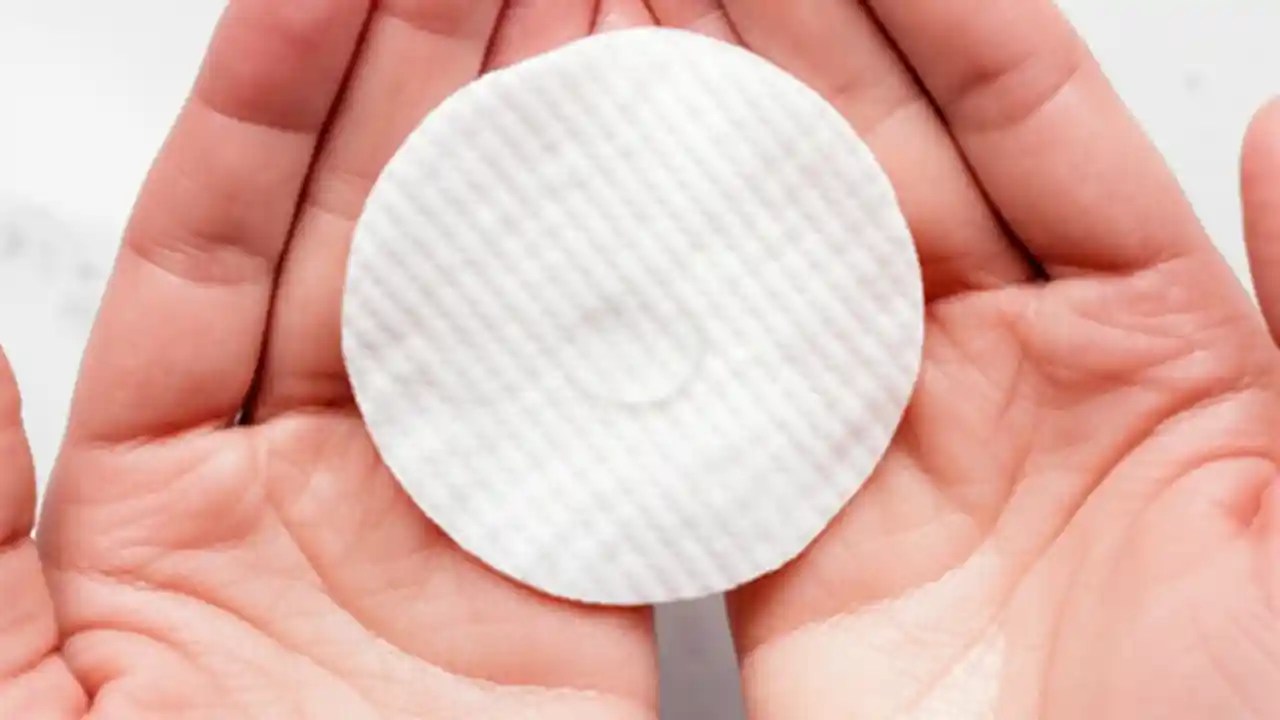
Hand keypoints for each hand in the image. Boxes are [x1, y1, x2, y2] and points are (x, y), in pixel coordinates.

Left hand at [2, 2, 661, 717]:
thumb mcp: (32, 715)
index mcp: (166, 491)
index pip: (210, 244)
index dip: (263, 101)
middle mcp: (317, 478)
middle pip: (365, 233)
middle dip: (417, 77)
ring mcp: (450, 516)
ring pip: (491, 295)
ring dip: (530, 155)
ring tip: (572, 20)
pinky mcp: (570, 579)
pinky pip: (607, 416)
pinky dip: (639, 308)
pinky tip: (656, 199)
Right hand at [652, 1, 1279, 717]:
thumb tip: (1279, 116)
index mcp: (1146, 339)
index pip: (1018, 120)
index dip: (931, 8)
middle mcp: (997, 378)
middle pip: (873, 164)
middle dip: (781, 41)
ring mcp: (879, 459)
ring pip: (774, 267)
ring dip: (699, 155)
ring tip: (618, 40)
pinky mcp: (785, 550)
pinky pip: (707, 408)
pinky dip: (647, 321)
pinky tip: (589, 228)